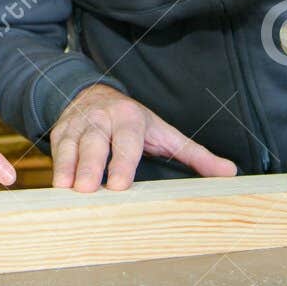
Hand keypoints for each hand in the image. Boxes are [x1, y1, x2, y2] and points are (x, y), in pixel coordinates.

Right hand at [50, 84, 236, 191]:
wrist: (92, 94)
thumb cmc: (135, 123)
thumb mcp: (165, 134)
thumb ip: (196, 155)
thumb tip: (231, 173)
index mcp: (130, 117)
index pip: (126, 141)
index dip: (122, 162)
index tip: (119, 185)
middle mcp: (101, 118)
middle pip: (94, 143)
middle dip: (90, 166)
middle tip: (87, 190)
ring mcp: (77, 124)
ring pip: (71, 146)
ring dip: (67, 168)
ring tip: (66, 190)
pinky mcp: (59, 132)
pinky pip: (56, 150)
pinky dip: (56, 167)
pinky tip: (57, 187)